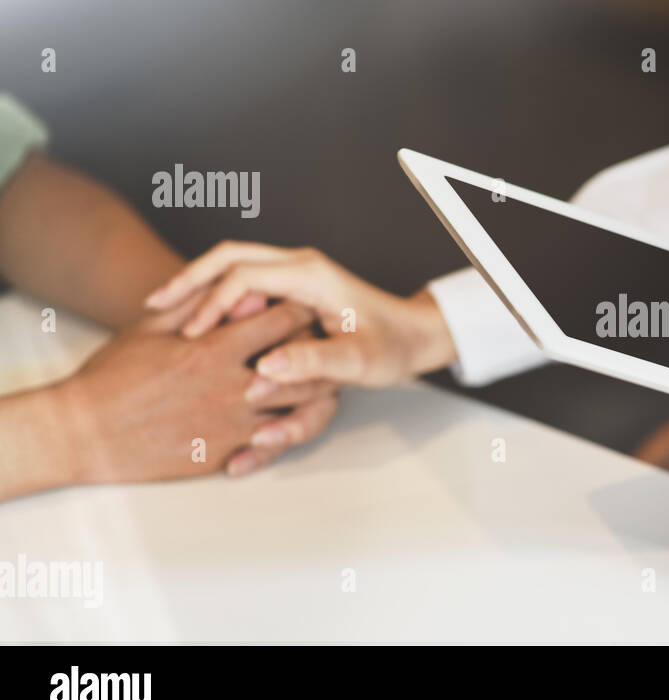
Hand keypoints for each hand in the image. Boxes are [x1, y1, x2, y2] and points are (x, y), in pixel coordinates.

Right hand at [52, 301, 337, 485]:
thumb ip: (201, 304)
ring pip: (302, 406)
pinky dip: (291, 427)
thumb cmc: (115, 375)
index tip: (307, 307)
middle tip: (322, 340)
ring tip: (317, 378)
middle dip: (318, 348)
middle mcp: (233, 386)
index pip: (282, 320)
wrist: (88, 433)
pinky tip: (291, 415)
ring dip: (316, 389)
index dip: (300, 310)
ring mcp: (235, 424)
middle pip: (305, 362)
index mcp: (215, 348)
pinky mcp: (230, 452)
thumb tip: (240, 287)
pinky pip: (278, 441)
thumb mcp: (153, 327)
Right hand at [143, 241, 455, 386]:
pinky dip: (212, 295)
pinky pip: (241, 282)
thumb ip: (314, 363)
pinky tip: (190, 319)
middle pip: (228, 258)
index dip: (212, 304)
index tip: (190, 336)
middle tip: (153, 306)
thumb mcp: (358, 361)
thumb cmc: (391, 347)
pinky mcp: (289, 289)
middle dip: (189, 280)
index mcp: (312, 275)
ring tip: (160, 310)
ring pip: (231, 266)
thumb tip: (264, 370)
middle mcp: (299, 265)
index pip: (245, 277)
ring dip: (196, 284)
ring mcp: (293, 274)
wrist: (414, 336)